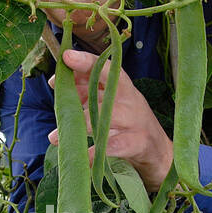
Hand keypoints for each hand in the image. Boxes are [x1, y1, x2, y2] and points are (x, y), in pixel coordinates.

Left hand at [47, 48, 173, 192]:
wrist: (157, 151)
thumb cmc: (127, 123)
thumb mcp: (110, 103)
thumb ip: (86, 92)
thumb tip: (56, 82)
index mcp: (122, 87)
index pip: (106, 67)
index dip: (86, 61)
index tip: (66, 56)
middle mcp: (130, 99)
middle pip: (110, 84)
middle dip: (83, 81)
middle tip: (56, 82)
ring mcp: (135, 121)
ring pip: (108, 116)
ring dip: (80, 124)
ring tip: (54, 136)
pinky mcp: (137, 143)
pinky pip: (115, 145)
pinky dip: (97, 152)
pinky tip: (82, 156)